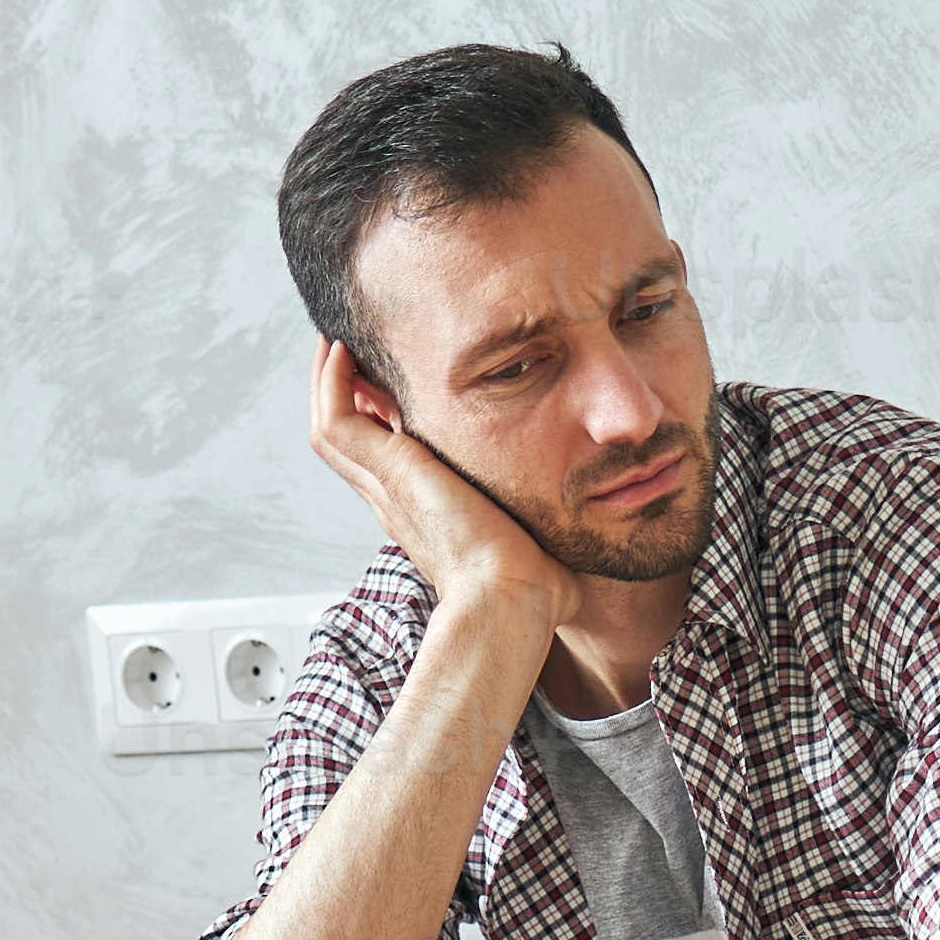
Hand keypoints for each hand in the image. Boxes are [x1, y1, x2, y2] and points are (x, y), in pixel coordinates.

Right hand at [311, 340, 562, 640]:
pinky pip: (335, 420)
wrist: (512, 601)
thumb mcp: (545, 535)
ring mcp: (387, 485)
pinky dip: (331, 383)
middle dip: (353, 387)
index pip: (393, 454)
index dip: (388, 415)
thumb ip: (560, 516)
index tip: (400, 379)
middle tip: (358, 345)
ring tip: (342, 338)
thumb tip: (607, 508)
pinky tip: (345, 347)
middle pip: (353, 435)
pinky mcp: (388, 472)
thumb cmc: (536, 589)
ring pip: (333, 424)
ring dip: (332, 380)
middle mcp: (397, 498)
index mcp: (428, 511)